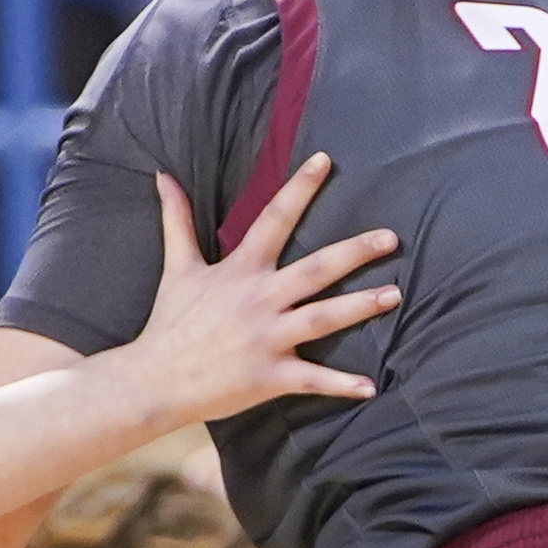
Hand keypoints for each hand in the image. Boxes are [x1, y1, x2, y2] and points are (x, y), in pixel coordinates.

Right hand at [124, 155, 400, 426]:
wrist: (153, 379)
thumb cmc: (169, 322)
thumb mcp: (177, 267)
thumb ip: (177, 219)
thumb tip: (163, 176)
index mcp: (241, 271)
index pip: (274, 219)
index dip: (299, 188)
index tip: (326, 161)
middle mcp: (259, 299)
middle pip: (315, 269)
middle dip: (355, 252)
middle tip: (391, 238)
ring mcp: (267, 338)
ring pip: (322, 318)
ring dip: (360, 307)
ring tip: (394, 295)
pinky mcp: (269, 376)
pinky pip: (311, 380)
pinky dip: (341, 384)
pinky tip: (370, 386)